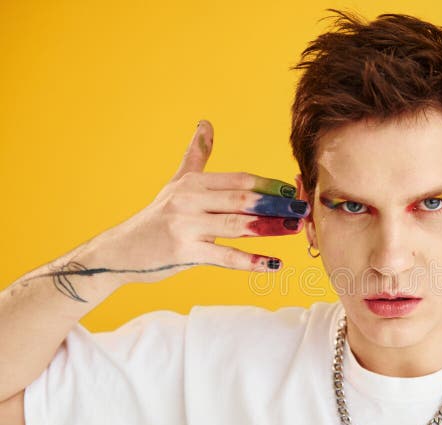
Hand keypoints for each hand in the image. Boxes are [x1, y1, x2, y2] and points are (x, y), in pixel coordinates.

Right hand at [79, 120, 308, 285]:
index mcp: (192, 183)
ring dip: (270, 228)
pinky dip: (251, 261)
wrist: (118, 253)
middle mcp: (188, 201)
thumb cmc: (155, 217)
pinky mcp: (184, 253)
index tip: (293, 189)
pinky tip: (274, 264)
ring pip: (237, 226)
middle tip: (303, 208)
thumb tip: (206, 122)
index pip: (239, 180)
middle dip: (276, 204)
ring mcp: (186, 226)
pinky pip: (225, 257)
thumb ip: (196, 155)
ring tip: (295, 230)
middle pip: (242, 200)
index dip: (268, 185)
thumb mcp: (175, 183)